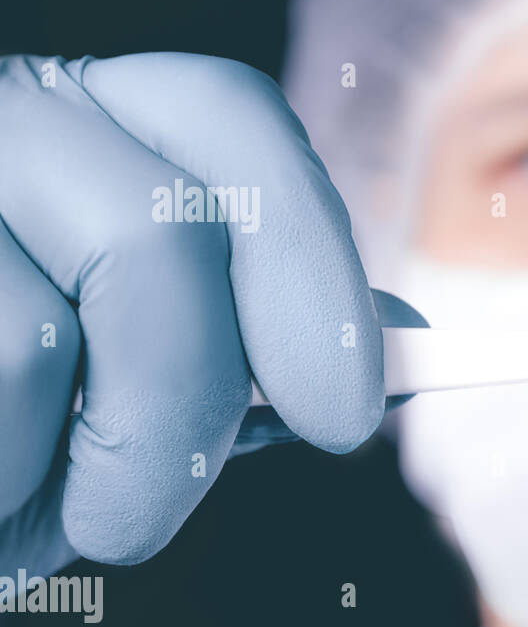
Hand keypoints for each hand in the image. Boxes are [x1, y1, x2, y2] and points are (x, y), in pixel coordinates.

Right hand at [0, 53, 383, 578]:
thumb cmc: (16, 432)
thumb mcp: (134, 380)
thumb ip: (243, 350)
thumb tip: (391, 347)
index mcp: (92, 121)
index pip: (232, 116)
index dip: (310, 265)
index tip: (348, 418)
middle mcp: (3, 114)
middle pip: (162, 231)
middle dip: (184, 406)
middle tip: (139, 511)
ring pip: (36, 341)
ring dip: (56, 477)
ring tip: (14, 490)